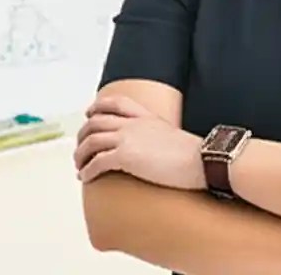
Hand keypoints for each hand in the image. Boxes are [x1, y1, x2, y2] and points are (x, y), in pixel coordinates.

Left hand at [74, 94, 205, 189]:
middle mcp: (132, 123)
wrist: (201, 159)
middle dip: (83, 135)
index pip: (116, 102)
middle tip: (80, 149)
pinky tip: (85, 178)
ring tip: (79, 167)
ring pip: (91, 141)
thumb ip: (156, 135)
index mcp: (145, 116)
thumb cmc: (193, 154)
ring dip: (80, 155)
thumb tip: (153, 149)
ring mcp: (127, 138)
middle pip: (96, 122)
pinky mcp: (125, 157)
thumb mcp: (172, 135)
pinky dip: (87, 170)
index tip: (89, 114)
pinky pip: (97, 162)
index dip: (98, 107)